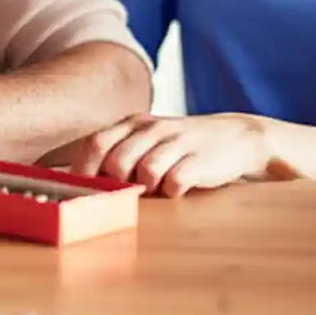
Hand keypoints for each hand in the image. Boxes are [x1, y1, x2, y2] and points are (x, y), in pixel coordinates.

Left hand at [71, 113, 272, 196]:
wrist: (236, 137)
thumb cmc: (178, 146)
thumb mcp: (145, 140)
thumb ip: (116, 153)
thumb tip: (80, 181)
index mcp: (132, 123)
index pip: (95, 143)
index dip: (84, 170)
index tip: (84, 190)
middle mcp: (152, 128)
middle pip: (117, 161)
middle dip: (117, 183)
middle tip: (128, 191)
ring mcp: (177, 142)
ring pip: (146, 172)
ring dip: (146, 188)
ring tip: (156, 187)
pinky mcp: (200, 160)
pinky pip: (175, 182)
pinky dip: (171, 191)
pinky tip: (177, 188)